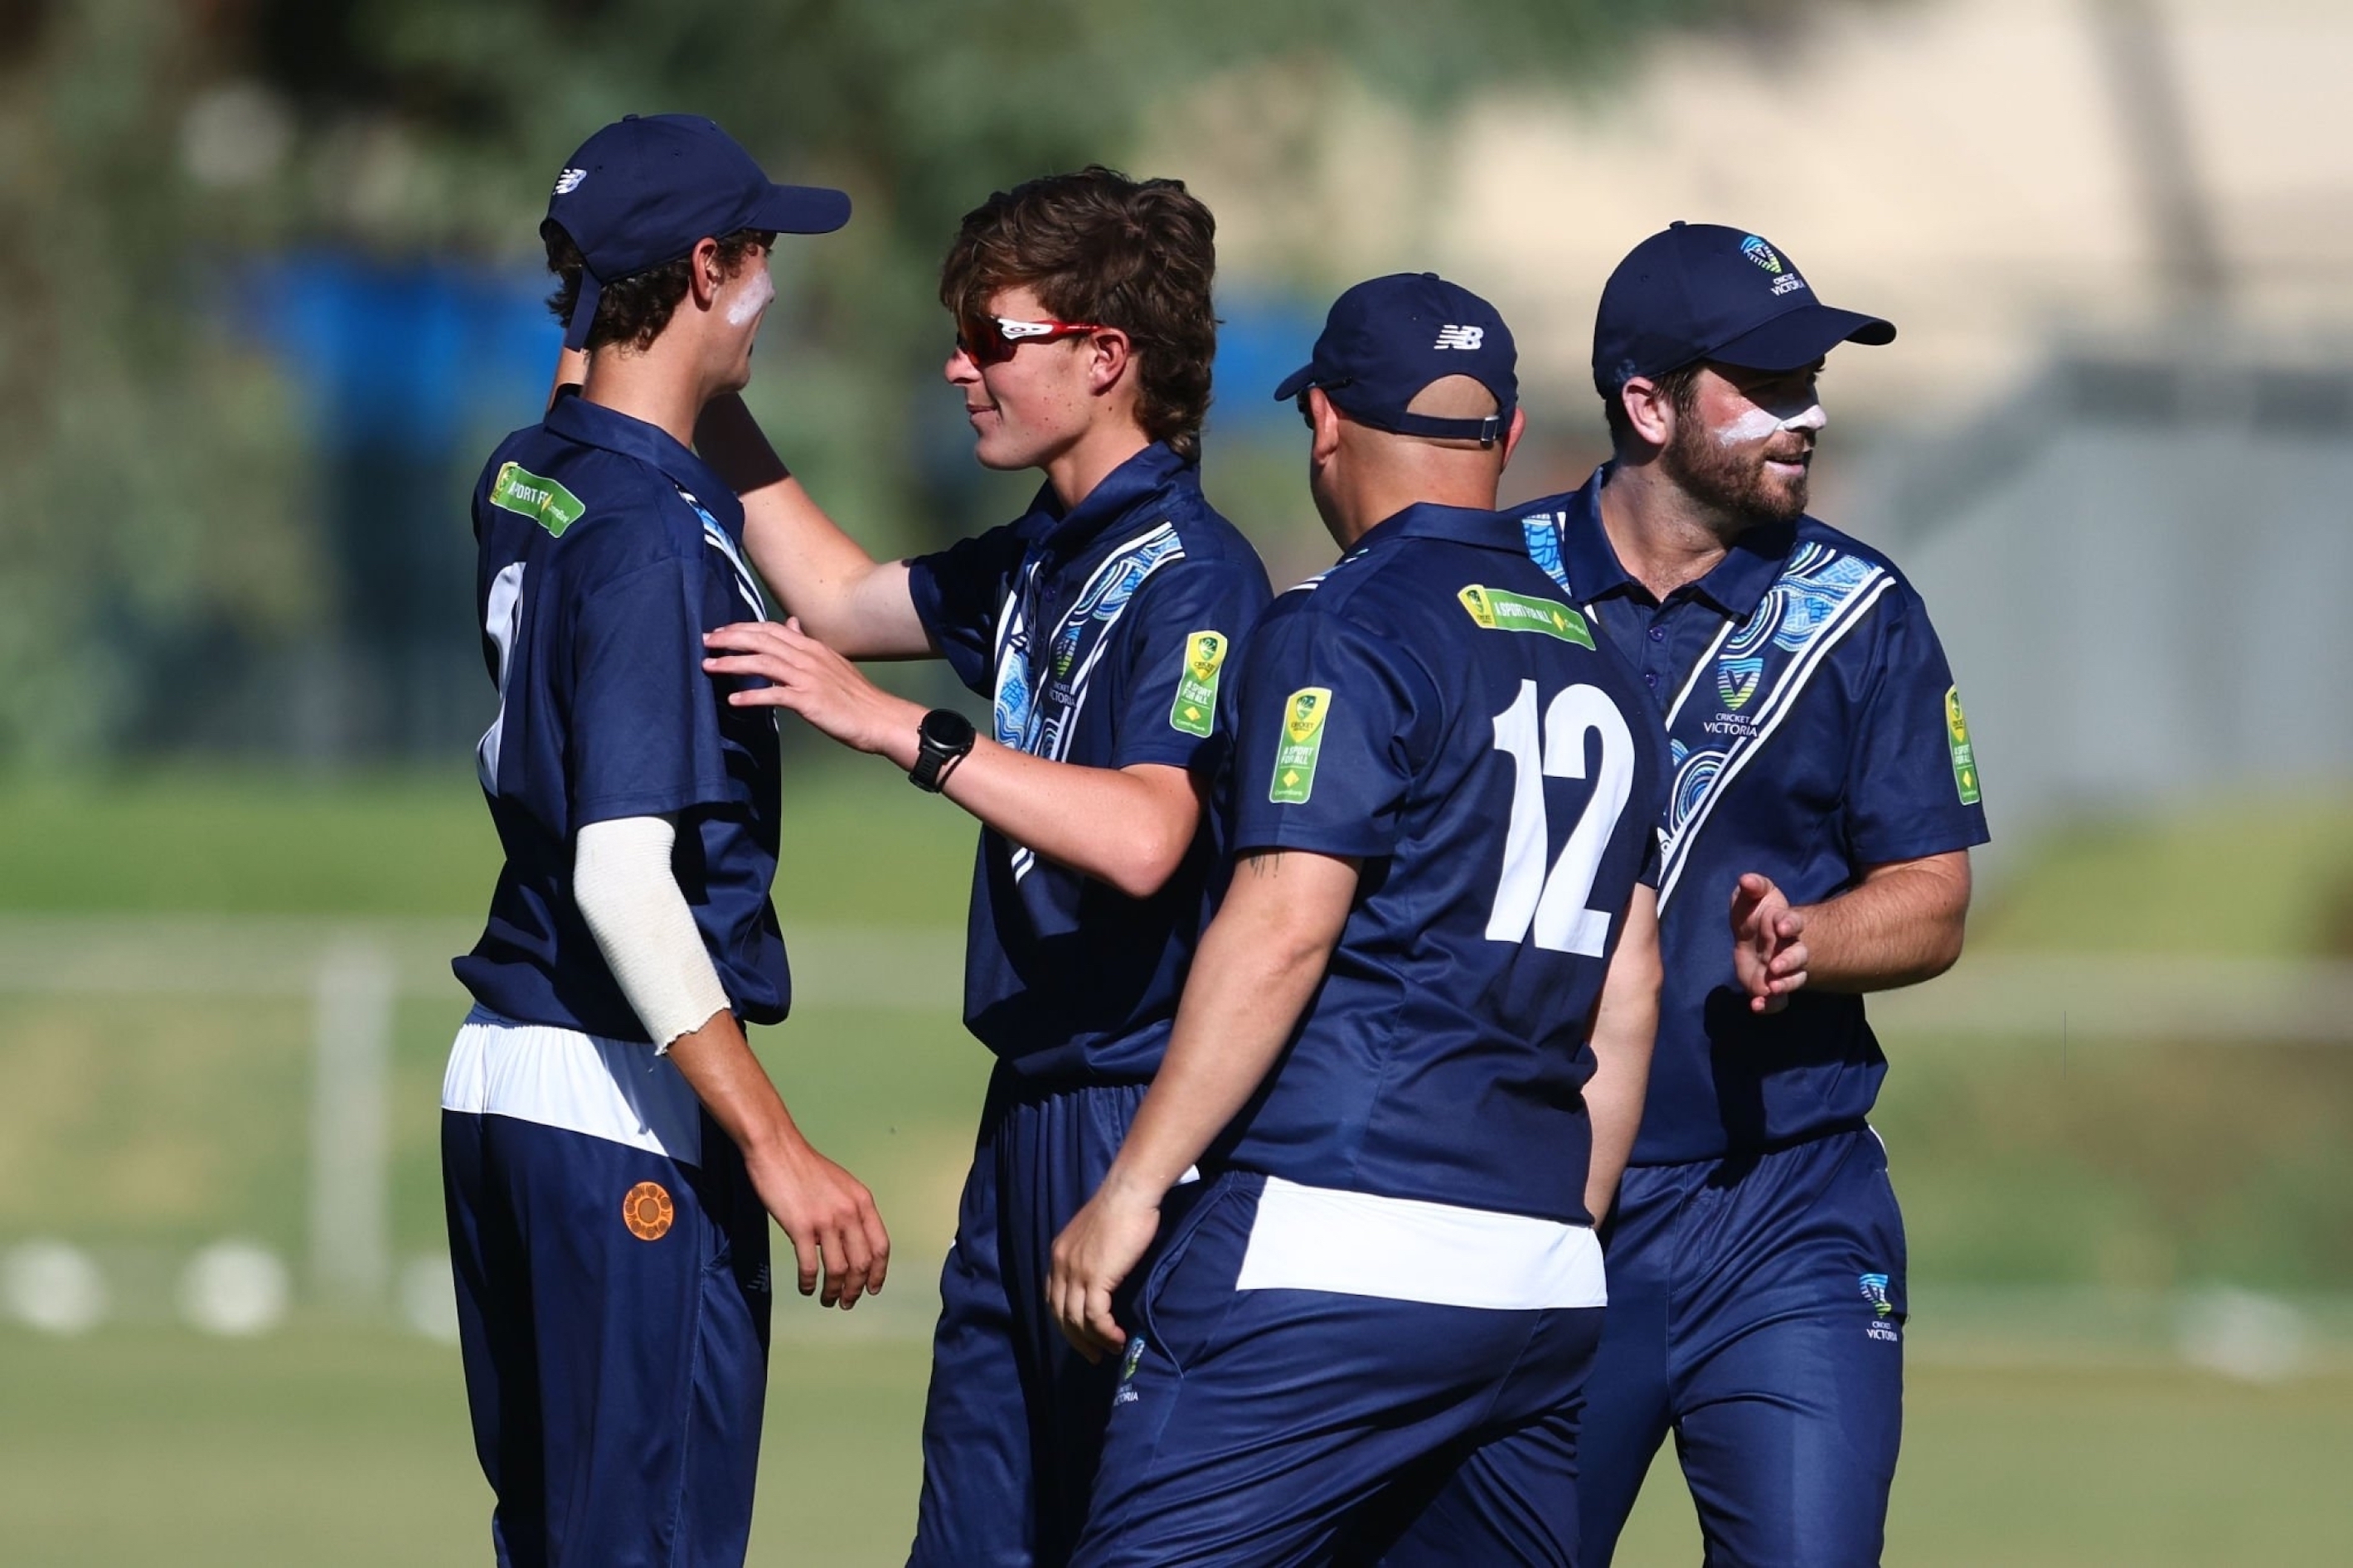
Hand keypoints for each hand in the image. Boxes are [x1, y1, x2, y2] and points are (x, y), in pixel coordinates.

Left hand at [703, 618, 923, 761]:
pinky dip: (752, 696)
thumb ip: (807, 644)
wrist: (879, 717)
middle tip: (706, 642)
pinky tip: (734, 700)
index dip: (743, 628)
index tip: (721, 632)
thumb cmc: (854, 695)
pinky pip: (774, 695)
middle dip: (730, 639)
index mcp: (812, 647)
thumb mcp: (831, 662)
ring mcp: (808, 678)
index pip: (771, 629)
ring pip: (763, 663)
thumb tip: (791, 624)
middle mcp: (808, 657)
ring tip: (710, 666)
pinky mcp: (808, 700)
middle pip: (762, 640)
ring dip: (732, 664)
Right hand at [742, 1133, 890, 1308]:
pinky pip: (809, 1265)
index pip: (880, 1246)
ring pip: (838, 1269)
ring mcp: (826, 1220)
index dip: (878, 1273)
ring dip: (834, 1291)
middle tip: (847, 1302)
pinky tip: (806, 1288)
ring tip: (828, 1300)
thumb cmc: (804, 1166)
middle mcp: (849, 1212)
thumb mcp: (841, 1185)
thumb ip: (850, 1211)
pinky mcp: (800, 1227)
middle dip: (856, 1288)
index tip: (872, 1288)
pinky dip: (809, 1282)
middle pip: (862, 1263)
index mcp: (862, 1201)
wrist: (776, 1149)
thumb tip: (850, 1242)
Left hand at [1047, 1175, 1162, 1361]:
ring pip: (1076, 1320)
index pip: (1053, 1298)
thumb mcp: (1095, 1235)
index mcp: (1059, 1254)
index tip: (1081, 1335)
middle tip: (1094, 1355)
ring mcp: (1076, 1272)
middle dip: (1076, 1340)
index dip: (1065, 1321)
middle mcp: (1061, 1265)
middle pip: (1059, 1315)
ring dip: (1094, 1341)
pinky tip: (1117, 1338)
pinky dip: (1105, 1332)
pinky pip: (1095, 1316)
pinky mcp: (1096, 1277)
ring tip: (1110, 1350)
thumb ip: (1091, 1256)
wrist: (1129, 1193)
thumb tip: (1103, 1277)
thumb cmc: (1121, 1209)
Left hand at [1730, 871, 1808, 1013]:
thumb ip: (1753, 886)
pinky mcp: (1772, 986)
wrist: (1752, 938)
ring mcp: (1782, 970)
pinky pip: (1777, 1000)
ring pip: (1793, 979)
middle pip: (1798, 956)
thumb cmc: (1755, 913)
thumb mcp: (1752, 895)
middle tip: (1776, 966)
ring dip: (1785, 984)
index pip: (1793, 923)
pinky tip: (1757, 1007)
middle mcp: (1788, 948)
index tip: (1781, 927)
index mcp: (1784, 924)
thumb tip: (1746, 879)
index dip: (1790, 924)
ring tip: (1772, 987)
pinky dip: (1769, 1005)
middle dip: (1790, 961)